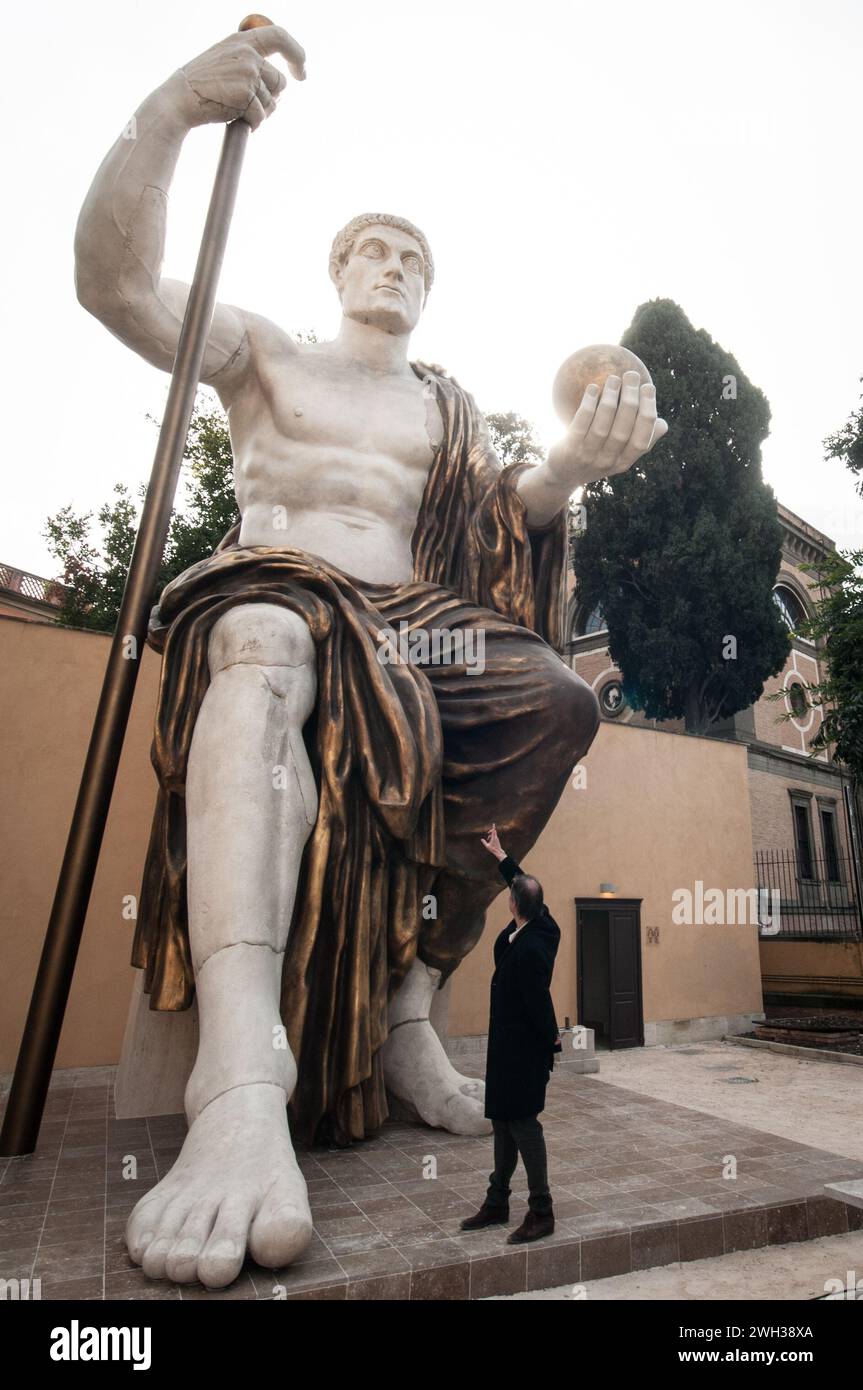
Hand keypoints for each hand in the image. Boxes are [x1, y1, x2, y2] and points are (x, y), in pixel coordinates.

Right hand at [168, 24, 305, 130]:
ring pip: (272, 101)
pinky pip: (261, 116)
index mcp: (242, 41)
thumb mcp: (224, 59)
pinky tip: (236, 119)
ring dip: (260, 112)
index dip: (296, 54)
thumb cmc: (201, 85)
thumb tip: (281, 82)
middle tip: (251, 106)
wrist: (179, 100)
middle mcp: (248, 54)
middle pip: (279, 81)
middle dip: (271, 98)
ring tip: (237, 110)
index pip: (279, 36)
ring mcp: (248, 74)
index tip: (301, 72)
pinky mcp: (246, 95)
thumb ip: (249, 60)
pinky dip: (253, 123)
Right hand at [480, 824, 505, 860]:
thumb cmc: (493, 849)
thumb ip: (484, 842)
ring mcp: (497, 839)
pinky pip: (494, 837)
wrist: (498, 851)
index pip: (493, 831)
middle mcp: (496, 837)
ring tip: (488, 839)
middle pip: (494, 831)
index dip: (493, 827)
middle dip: (490, 831)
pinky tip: (490, 841)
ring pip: (493, 835)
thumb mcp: (487, 846)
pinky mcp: (497, 840)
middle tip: (487, 833)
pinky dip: (491, 838)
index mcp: (494, 838)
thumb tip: (481, 839)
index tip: (493, 824)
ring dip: (490, 836)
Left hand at [547, 370, 667, 489]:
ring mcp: (588, 457)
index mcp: (624, 462)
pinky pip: (581, 424)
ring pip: (602, 426)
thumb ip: (636, 441)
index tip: (649, 387)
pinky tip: (592, 387)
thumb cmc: (594, 457)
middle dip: (631, 400)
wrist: (561, 476)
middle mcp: (607, 462)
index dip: (648, 412)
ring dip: (610, 399)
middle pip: (623, 430)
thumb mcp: (617, 455)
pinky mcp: (570, 450)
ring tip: (614, 378)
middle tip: (632, 375)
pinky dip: (588, 405)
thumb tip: (662, 423)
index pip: (642, 439)